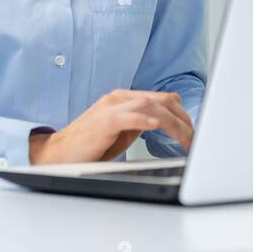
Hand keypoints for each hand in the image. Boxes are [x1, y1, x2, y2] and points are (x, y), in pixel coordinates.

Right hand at [28, 89, 193, 163]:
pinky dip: (144, 119)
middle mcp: (120, 98)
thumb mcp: (121, 132)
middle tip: (195, 140)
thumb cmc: (88, 146)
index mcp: (125, 99)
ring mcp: (111, 107)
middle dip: (184, 120)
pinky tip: (156, 125)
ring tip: (185, 138)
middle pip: (162, 100)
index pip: (163, 99)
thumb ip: (140, 124)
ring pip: (150, 106)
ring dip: (172, 124)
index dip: (183, 115)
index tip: (194, 132)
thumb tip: (164, 125)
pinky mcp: (102, 121)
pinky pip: (127, 116)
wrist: (57, 153)